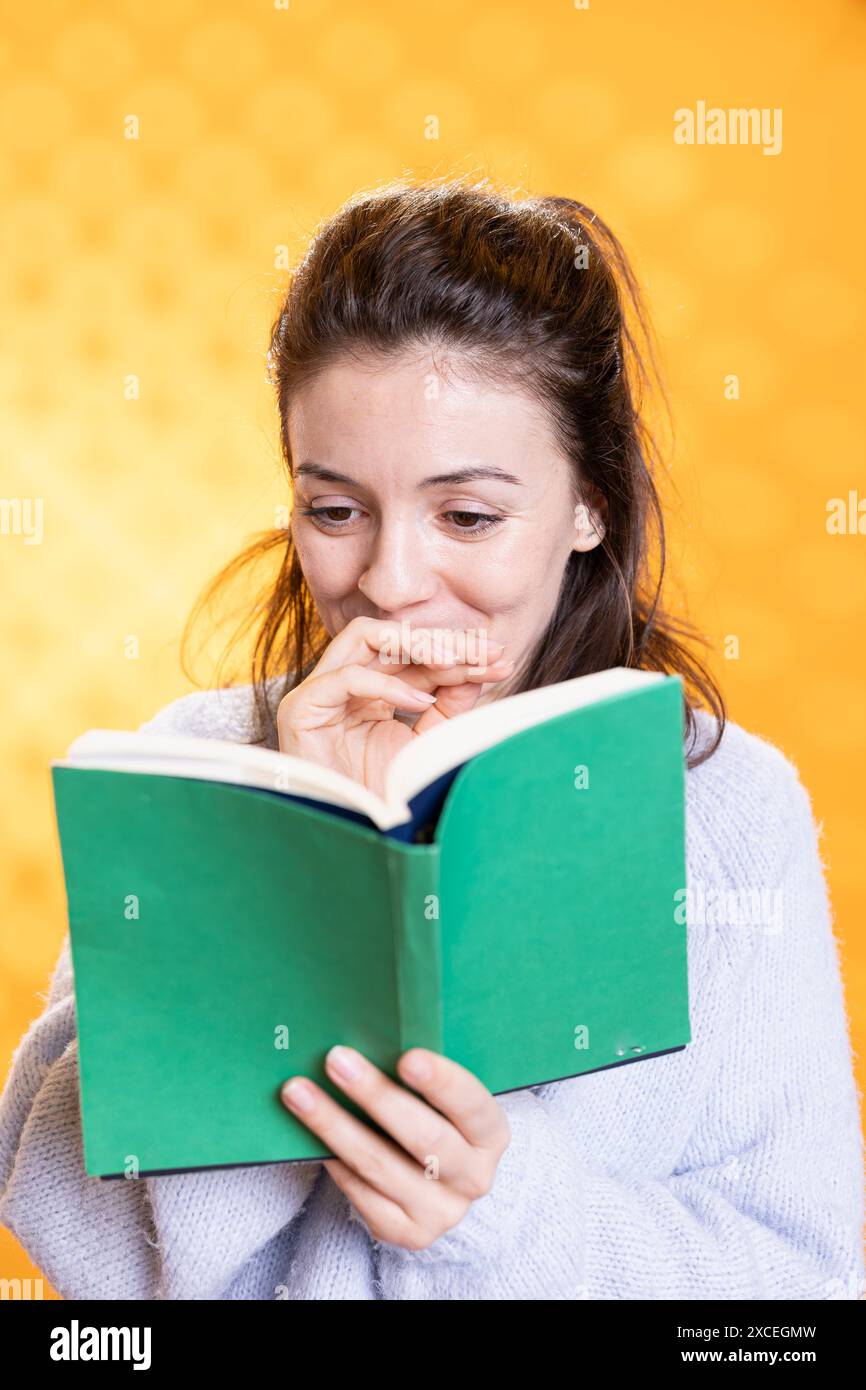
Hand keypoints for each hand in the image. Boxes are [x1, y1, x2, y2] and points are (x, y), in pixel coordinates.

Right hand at [276, 616, 515, 796]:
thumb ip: (448, 706)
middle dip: (445, 642)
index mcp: (371, 691)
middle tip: (489, 652)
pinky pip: (347, 678)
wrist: (354, 837)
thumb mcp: (427, 744)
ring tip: (454, 662)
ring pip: (366, 637)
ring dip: (415, 644)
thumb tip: (477, 669)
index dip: (459, 654)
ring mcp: (319, 691)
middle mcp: (344, 684)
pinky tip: (421, 701)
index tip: (501, 659)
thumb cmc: (385, 796)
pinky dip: (387, 685)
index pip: (416, 657)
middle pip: (394, 638)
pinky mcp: (301, 707)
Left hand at [280, 1045, 511, 1251]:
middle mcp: (473, 1178)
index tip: (407, 1057)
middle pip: (423, 1138)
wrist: (441, 1187)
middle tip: (337, 1060)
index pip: (472, 1106)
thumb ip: (422, 1077)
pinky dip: (335, 1161)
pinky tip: (311, 1136)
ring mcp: (442, 1212)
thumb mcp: (445, 1102)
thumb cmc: (437, 1122)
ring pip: (380, 1166)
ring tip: (299, 1092)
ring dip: (334, 1125)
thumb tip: (370, 1032)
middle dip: (376, 1095)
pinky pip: (363, 1194)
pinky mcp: (408, 1233)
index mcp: (491, 1135)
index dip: (442, 1082)